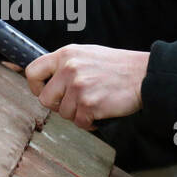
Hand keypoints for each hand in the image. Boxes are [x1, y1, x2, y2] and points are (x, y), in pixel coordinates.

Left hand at [24, 45, 147, 129]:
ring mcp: (79, 87)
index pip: (33, 71)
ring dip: (77, 114)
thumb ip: (66, 64)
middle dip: (58, 105)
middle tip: (74, 103)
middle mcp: (69, 69)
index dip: (35, 86)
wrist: (143, 74)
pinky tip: (100, 112)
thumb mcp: (87, 54)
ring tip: (93, 103)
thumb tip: (48, 80)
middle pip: (44, 99)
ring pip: (63, 113)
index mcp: (66, 54)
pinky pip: (80, 123)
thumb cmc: (117, 66)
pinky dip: (90, 122)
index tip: (44, 92)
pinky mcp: (89, 104)